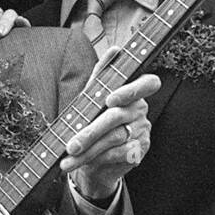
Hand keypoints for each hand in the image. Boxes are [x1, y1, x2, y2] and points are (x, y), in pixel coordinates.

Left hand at [60, 52, 161, 199]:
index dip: (131, 90)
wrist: (94, 160)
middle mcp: (141, 110)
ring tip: (68, 159)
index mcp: (134, 93)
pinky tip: (84, 164)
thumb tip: (115, 50)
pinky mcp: (140, 151)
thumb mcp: (93, 98)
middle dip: (90, 133)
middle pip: (117, 117)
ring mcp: (143, 131)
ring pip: (115, 138)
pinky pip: (119, 154)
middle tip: (71, 145)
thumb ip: (102, 75)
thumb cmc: (93, 123)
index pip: (147, 84)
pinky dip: (99, 159)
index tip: (110, 99)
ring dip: (88, 151)